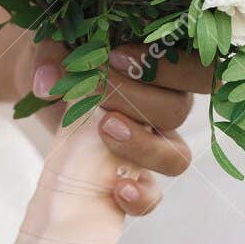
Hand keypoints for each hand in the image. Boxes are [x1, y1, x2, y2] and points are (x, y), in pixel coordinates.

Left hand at [30, 42, 213, 216]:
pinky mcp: (132, 175)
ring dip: (144, 147)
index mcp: (165, 67)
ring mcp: (153, 144)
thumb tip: (47, 83)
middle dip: (138, 102)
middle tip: (97, 91)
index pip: (197, 68)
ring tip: (106, 132)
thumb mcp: (55, 46)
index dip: (171, 68)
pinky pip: (152, 195)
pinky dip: (140, 197)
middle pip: (179, 110)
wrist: (47, 90)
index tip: (115, 58)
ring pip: (177, 156)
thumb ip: (52, 55)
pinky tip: (116, 189)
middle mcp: (168, 106)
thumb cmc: (63, 58)